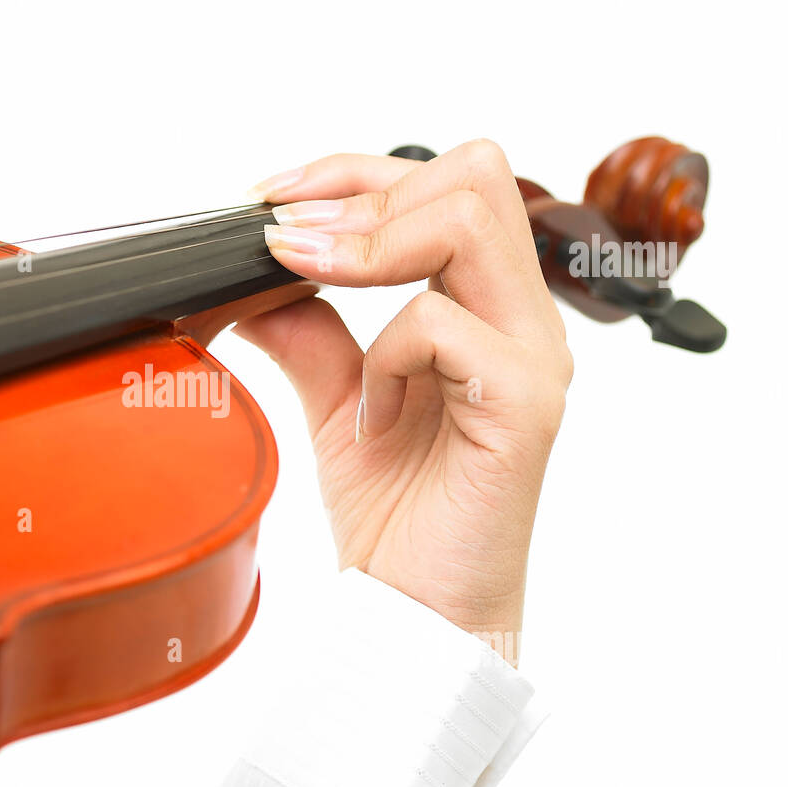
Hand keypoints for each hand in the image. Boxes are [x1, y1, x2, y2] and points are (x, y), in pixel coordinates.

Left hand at [235, 140, 572, 663]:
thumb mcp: (337, 403)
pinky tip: (373, 414)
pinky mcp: (523, 406)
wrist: (418, 615)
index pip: (443, 181)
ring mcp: (531, 358)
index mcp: (484, 306)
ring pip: (469, 222)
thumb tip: (255, 272)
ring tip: (310, 289)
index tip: (270, 201)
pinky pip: (445, 326)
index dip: (351, 172)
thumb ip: (309, 331)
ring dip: (367, 247)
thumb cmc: (397, 517)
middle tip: (287, 240)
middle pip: (474, 171)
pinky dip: (387, 355)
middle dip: (363, 189)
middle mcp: (520, 319)